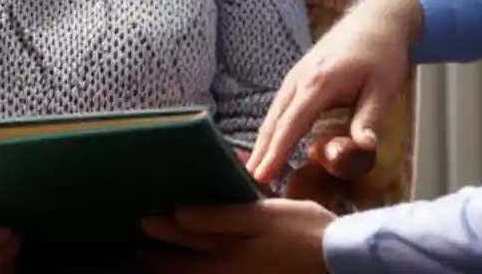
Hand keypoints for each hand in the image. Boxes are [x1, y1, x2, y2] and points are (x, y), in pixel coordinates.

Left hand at [139, 199, 334, 273]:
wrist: (340, 260)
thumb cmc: (302, 233)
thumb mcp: (260, 216)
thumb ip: (217, 218)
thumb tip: (177, 214)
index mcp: (226, 256)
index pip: (186, 240)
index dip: (163, 231)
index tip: (144, 222)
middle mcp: (228, 273)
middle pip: (188, 265)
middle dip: (163, 258)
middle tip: (140, 252)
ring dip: (180, 270)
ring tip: (159, 265)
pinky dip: (202, 272)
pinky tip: (201, 268)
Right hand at [248, 0, 422, 183]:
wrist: (375, 21)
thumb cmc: (382, 55)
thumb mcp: (384, 88)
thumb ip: (370, 119)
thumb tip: (363, 148)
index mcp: (320, 83)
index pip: (292, 123)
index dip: (276, 151)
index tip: (262, 174)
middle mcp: (300, 78)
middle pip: (274, 121)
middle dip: (260, 152)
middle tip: (248, 182)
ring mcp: (295, 76)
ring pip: (273, 114)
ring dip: (262, 142)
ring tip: (252, 170)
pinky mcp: (297, 77)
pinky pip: (279, 107)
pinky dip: (271, 129)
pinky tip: (268, 145)